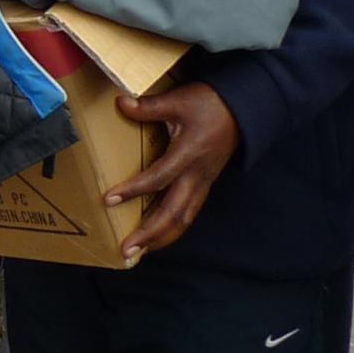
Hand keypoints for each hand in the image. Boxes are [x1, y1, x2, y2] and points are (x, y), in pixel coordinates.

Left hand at [104, 81, 242, 262]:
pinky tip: (157, 236)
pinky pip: (189, 212)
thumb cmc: (211, 104)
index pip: (159, 178)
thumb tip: (120, 103)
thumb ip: (149, 107)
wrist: (244, 109)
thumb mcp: (178, 100)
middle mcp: (197, 174)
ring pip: (184, 218)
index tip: (109, 200)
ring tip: (139, 252)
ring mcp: (203, 181)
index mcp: (189, 154)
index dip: (134, 190)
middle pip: (174, 213)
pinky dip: (173, 227)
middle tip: (126, 250)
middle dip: (150, 234)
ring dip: (162, 237)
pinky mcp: (205, 183)